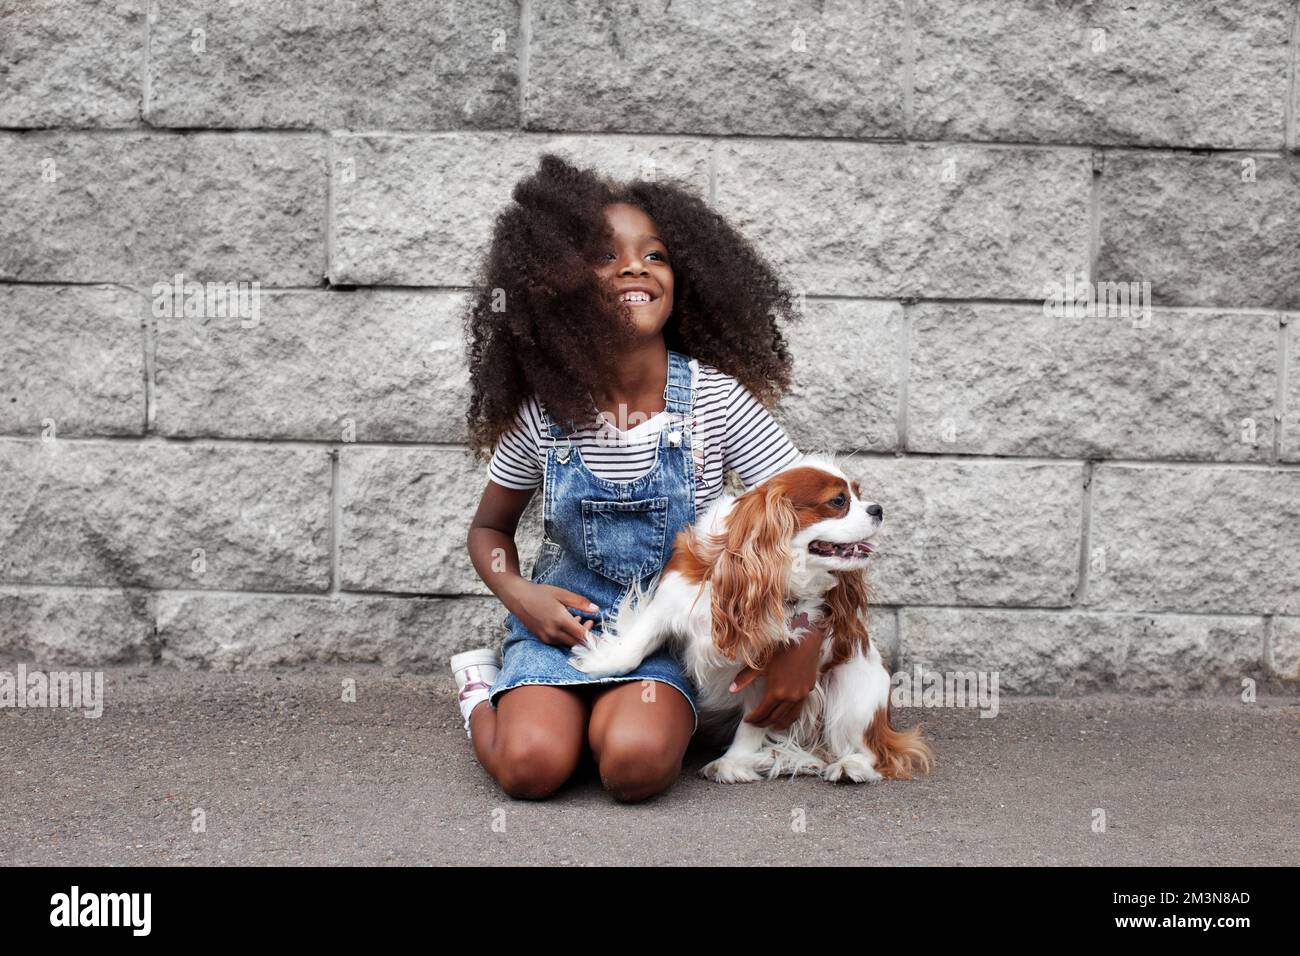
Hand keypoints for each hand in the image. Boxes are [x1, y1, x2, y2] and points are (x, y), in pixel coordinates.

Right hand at [511, 581, 599, 647]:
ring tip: (581, 620)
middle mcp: (553, 633)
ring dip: (578, 637)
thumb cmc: (540, 593)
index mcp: (560, 620)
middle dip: (588, 637)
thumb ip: (580, 603)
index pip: (583, 636)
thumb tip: (596, 609)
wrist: (518, 597)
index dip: (596, 640)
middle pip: (578, 643)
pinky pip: (561, 642)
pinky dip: (569, 637)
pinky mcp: (543, 639)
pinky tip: (570, 623)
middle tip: (591, 622)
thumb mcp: (562, 593)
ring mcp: (547, 637)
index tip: (606, 643)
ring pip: (570, 644)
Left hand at [730, 614, 829, 730]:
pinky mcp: (809, 690)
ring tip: (771, 727)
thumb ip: (745, 678)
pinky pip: (799, 710)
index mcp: (777, 691)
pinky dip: (791, 717)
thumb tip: (731, 689)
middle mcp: (790, 697)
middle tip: (755, 724)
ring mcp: (801, 695)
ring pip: (789, 718)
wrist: (805, 639)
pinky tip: (786, 717)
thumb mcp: (760, 663)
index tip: (746, 720)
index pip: (763, 712)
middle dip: (763, 723)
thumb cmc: (781, 649)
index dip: (753, 718)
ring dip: (779, 724)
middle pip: (775, 718)